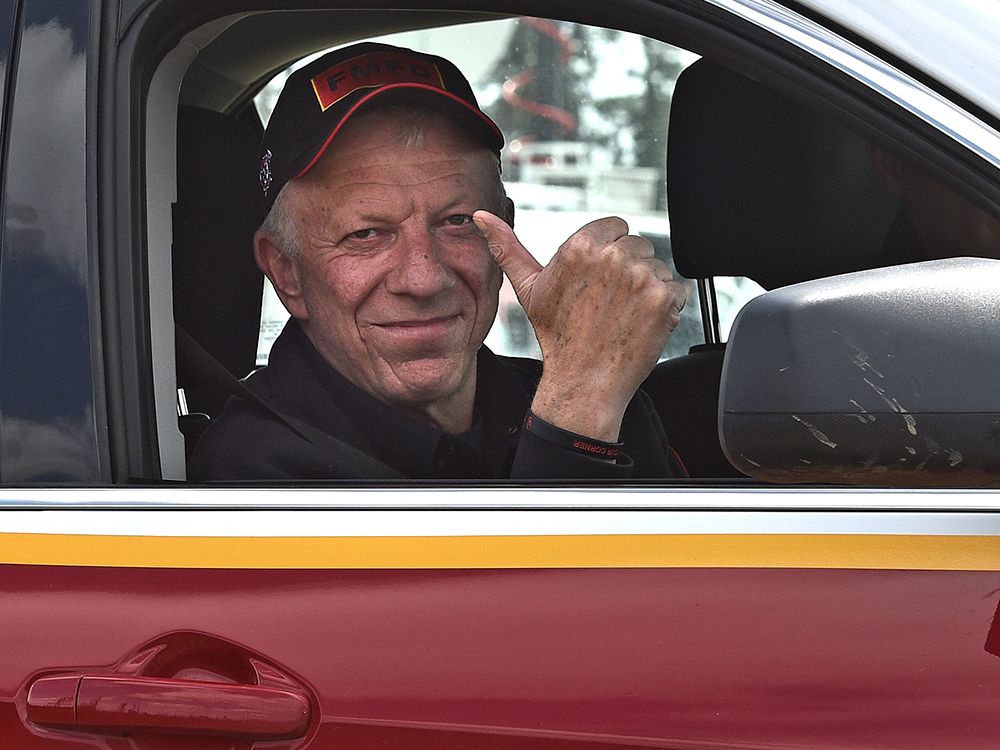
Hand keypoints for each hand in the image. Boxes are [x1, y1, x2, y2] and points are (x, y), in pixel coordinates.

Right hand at [473, 210, 685, 440]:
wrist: (584, 382)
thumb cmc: (557, 336)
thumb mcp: (528, 289)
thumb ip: (508, 247)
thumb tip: (480, 217)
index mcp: (580, 246)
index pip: (616, 227)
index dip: (610, 253)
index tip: (599, 282)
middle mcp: (612, 256)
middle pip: (639, 245)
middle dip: (629, 270)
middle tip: (609, 303)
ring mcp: (641, 277)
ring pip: (658, 267)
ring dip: (649, 288)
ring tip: (624, 315)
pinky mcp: (664, 299)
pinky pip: (677, 289)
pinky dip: (667, 307)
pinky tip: (642, 324)